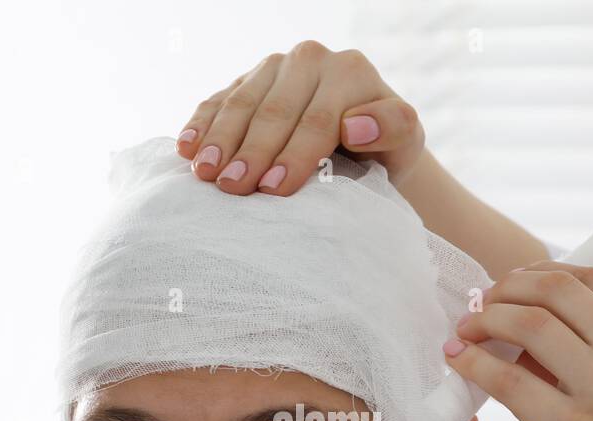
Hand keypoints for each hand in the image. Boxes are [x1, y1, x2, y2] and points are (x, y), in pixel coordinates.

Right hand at [174, 41, 425, 195]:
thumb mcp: (405, 142)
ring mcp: (274, 67)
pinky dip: (201, 124)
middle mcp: (310, 60)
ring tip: (204, 175)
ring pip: (243, 102)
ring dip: (220, 140)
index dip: (294, 155)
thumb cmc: (385, 149)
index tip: (274, 189)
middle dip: (251, 151)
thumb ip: (394, 127)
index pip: (317, 118)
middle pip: (275, 110)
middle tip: (231, 188)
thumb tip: (356, 125)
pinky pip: (219, 99)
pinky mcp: (248, 80)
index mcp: (350, 72)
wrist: (364, 142)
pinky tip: (187, 150)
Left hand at [444, 262, 592, 420]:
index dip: (538, 275)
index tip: (512, 289)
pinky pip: (509, 381)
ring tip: (463, 334)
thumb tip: (532, 347)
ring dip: (483, 321)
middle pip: (554, 289)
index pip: (591, 278)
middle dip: (504, 290)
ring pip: (529, 324)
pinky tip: (459, 364)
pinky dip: (474, 364)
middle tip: (479, 308)